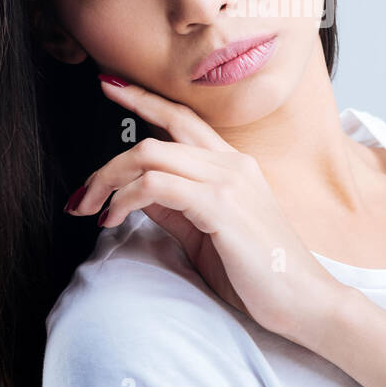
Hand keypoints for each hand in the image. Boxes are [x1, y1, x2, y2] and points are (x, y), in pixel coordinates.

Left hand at [66, 75, 347, 345]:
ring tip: (91, 209)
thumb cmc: (260, 273)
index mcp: (233, 165)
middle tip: (81, 195)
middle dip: (107, 163)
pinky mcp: (222, 206)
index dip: (142, 98)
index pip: (181, 119)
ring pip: (150, 155)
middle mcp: (232, 163)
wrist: (304, 301)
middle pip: (155, 137)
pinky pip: (157, 185)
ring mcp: (229, 181)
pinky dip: (126, 199)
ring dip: (108, 181)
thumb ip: (176, 208)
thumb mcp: (208, 233)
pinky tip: (114, 219)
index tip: (109, 84)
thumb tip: (138, 195)